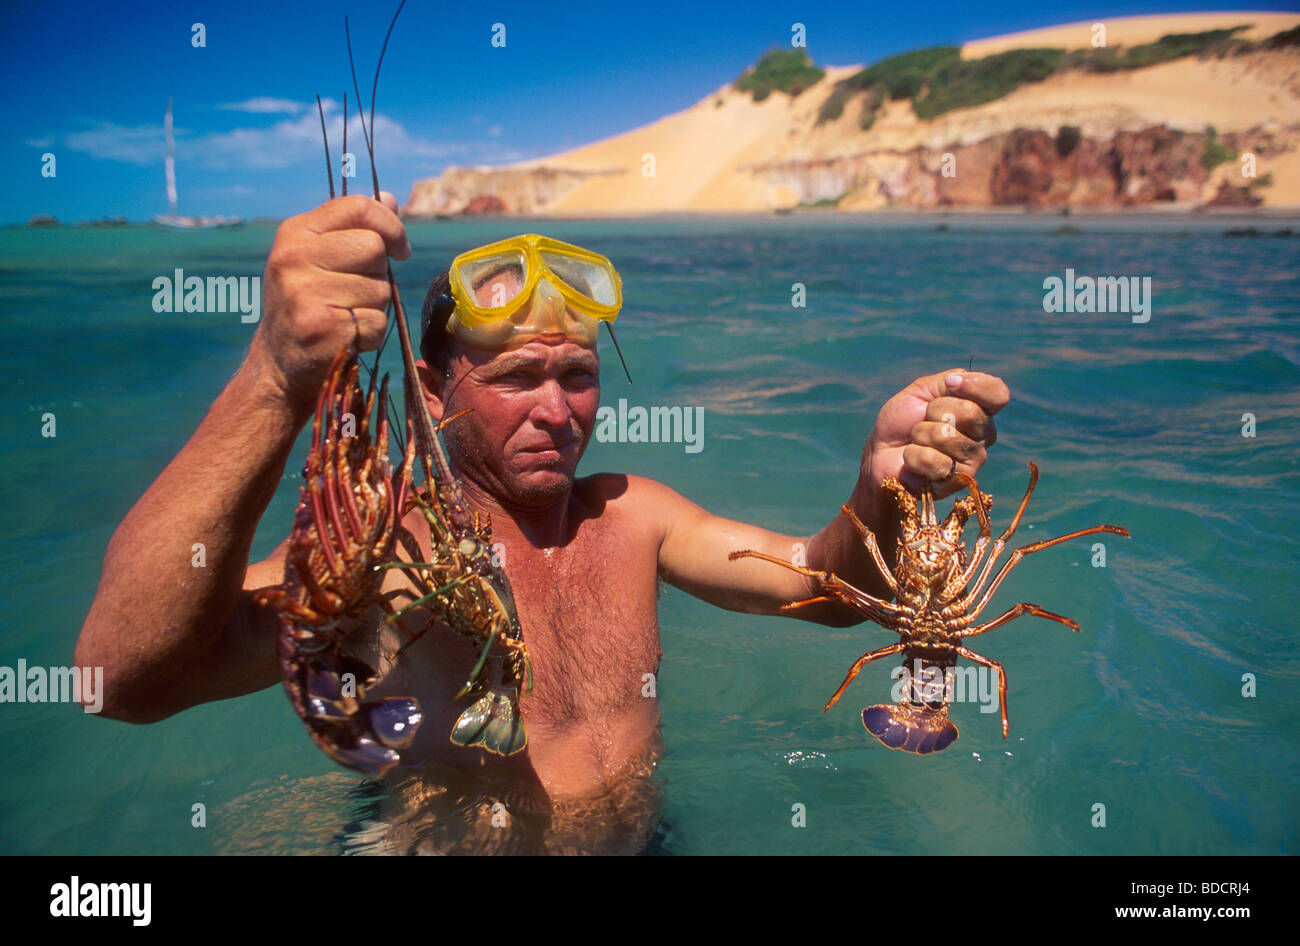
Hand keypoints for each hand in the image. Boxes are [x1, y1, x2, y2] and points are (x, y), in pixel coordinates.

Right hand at [249, 192, 410, 411]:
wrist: (278, 365)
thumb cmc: (309, 304)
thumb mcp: (319, 258)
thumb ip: (353, 228)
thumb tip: (392, 200)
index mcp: (295, 232)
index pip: (359, 207)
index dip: (391, 225)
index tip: (400, 249)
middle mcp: (293, 258)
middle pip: (374, 248)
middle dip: (378, 273)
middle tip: (353, 292)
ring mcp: (305, 293)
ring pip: (381, 290)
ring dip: (374, 307)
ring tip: (343, 315)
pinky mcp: (323, 328)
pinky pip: (378, 323)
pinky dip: (371, 335)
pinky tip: (345, 337)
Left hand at [865, 370, 1009, 498]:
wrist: (881, 450)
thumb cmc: (903, 420)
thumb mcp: (922, 390)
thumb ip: (947, 381)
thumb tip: (959, 380)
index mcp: (981, 409)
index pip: (998, 394)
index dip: (975, 385)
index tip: (950, 383)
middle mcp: (984, 435)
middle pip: (971, 412)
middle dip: (934, 410)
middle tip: (923, 418)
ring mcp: (974, 460)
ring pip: (947, 436)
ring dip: (920, 434)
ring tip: (917, 440)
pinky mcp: (957, 481)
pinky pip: (933, 460)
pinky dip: (914, 455)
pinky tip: (914, 459)